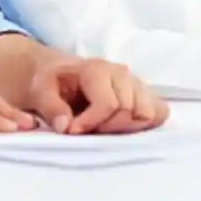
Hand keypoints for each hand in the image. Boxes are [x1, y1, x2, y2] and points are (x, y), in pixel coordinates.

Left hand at [26, 57, 169, 134]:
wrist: (59, 73)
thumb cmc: (50, 81)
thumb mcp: (40, 91)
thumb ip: (52, 108)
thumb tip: (66, 127)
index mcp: (97, 69)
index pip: (110, 104)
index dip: (92, 122)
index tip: (73, 130)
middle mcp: (121, 73)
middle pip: (130, 111)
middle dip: (108, 127)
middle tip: (88, 129)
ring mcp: (136, 83)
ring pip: (148, 113)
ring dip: (126, 127)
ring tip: (104, 127)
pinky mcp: (144, 94)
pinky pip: (159, 112)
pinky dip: (144, 124)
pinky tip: (122, 126)